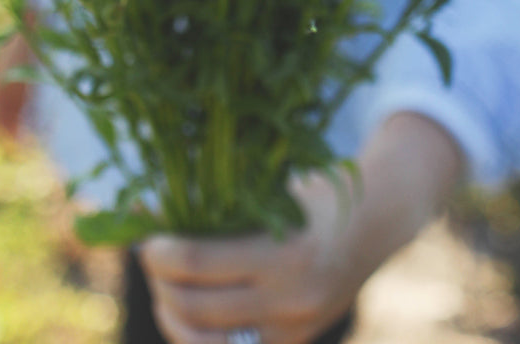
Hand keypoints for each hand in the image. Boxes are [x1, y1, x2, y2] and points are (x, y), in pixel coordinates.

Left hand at [138, 112, 462, 343]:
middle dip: (159, 283)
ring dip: (173, 316)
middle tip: (150, 257)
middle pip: (192, 308)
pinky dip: (202, 333)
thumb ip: (216, 204)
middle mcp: (286, 298)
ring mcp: (290, 329)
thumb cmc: (312, 194)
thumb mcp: (269, 190)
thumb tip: (144, 205)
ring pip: (205, 342)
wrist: (376, 224)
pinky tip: (191, 309)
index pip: (194, 261)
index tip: (145, 237)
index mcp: (280, 250)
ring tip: (165, 288)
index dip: (157, 251)